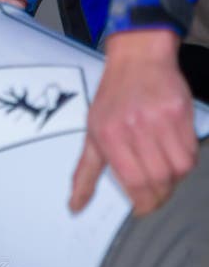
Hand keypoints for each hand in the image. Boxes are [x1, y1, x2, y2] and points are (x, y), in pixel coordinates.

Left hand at [70, 30, 197, 215]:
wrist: (138, 57)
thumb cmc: (113, 97)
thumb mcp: (92, 134)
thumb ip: (85, 174)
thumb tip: (75, 205)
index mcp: (110, 135)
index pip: (133, 181)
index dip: (142, 202)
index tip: (142, 208)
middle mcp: (136, 127)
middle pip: (158, 178)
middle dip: (158, 196)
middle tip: (154, 197)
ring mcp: (161, 119)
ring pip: (179, 168)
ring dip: (174, 180)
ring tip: (165, 177)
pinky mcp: (181, 111)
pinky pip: (190, 150)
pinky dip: (185, 162)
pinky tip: (174, 158)